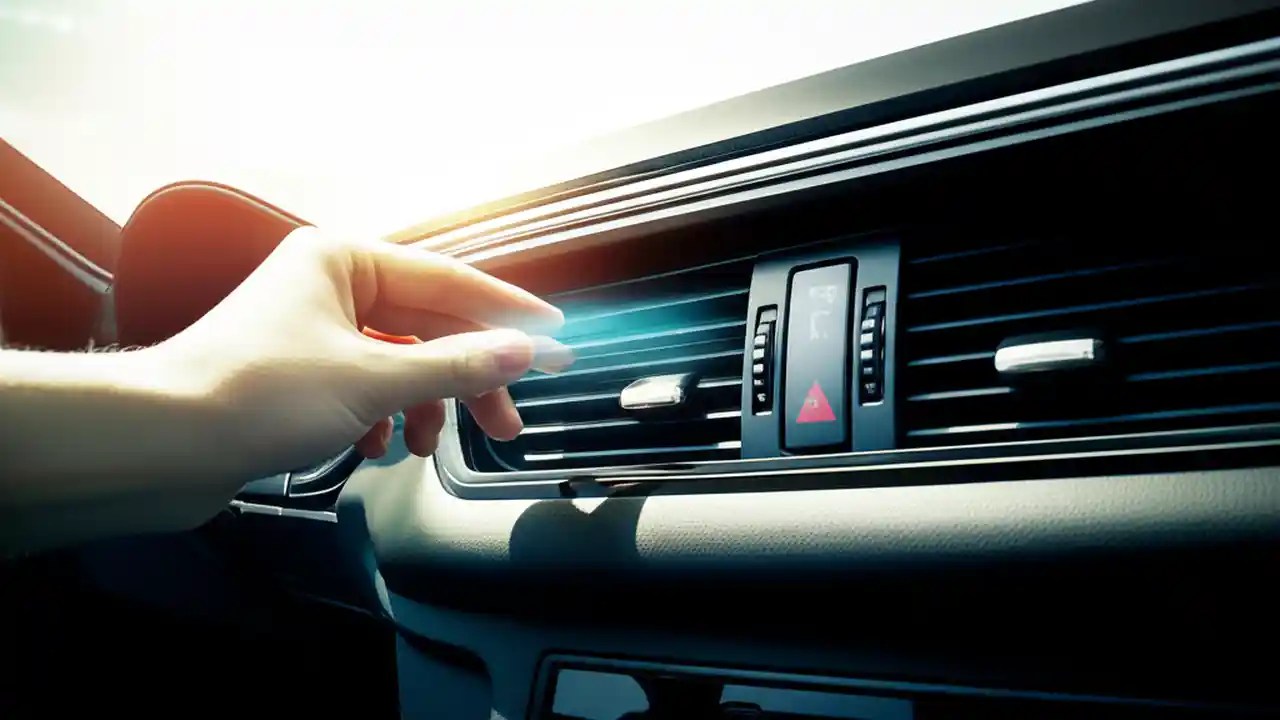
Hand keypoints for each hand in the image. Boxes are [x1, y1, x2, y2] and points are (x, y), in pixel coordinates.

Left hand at [153, 226, 571, 483]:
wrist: (161, 444)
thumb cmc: (251, 394)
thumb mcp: (373, 379)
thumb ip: (456, 366)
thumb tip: (521, 352)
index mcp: (342, 259)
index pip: (449, 279)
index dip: (507, 314)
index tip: (556, 338)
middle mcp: (329, 285)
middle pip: (428, 325)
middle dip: (467, 378)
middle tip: (507, 418)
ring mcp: (313, 330)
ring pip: (400, 362)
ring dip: (424, 405)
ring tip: (426, 445)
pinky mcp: (300, 374)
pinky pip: (368, 386)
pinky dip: (383, 417)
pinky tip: (377, 446)